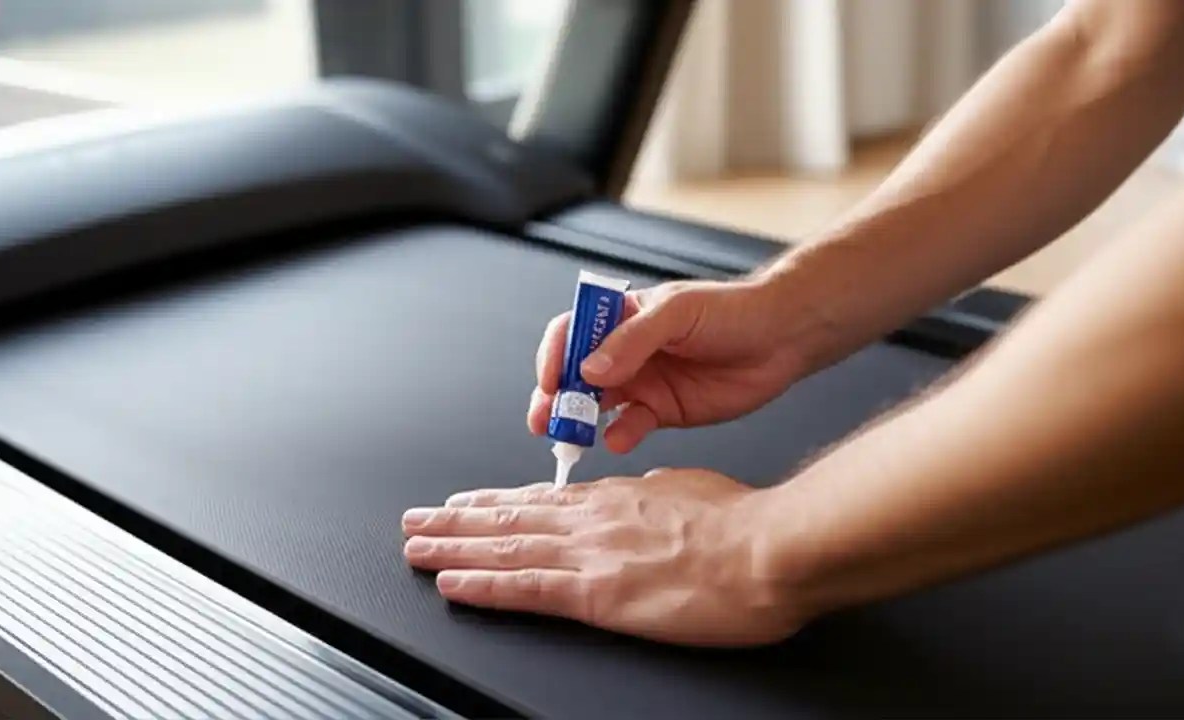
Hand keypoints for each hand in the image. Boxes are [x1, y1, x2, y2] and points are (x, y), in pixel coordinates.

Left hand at [401, 469, 808, 646]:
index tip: (464, 501)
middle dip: (455, 521)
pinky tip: (452, 586)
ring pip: (503, 550)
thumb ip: (654, 493)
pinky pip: (524, 589)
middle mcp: (591, 520)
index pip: (539, 499)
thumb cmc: (743, 523)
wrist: (768, 549)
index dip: (494, 502)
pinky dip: (482, 587)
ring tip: (415, 548)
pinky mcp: (596, 594)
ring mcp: (589, 554)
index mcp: (615, 498)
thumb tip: (639, 491)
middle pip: (508, 520)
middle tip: (415, 520)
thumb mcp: (690, 488)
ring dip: (452, 549)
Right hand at [528, 278, 808, 452]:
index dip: (554, 356)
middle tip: (543, 419)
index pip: (570, 332)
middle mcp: (624, 351)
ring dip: (577, 421)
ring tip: (569, 437)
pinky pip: (630, 426)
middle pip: (573, 374)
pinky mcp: (662, 411)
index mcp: (620, 316)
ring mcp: (642, 382)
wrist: (782, 338)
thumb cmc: (731, 311)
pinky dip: (619, 435)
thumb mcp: (678, 313)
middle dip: (554, 397)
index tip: (549, 379)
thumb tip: (590, 368)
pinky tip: (618, 440)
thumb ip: (633, 340)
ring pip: (595, 405)